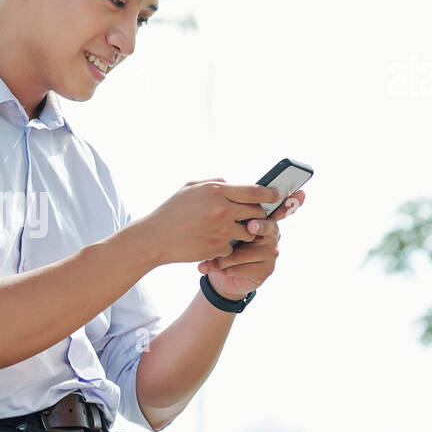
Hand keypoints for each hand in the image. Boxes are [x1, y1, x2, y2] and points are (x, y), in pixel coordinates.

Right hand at [141, 178, 284, 266]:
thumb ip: (215, 183)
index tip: (276, 196)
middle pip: (257, 212)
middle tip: (251, 216)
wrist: (155, 238)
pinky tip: (212, 243)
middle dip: (257, 215)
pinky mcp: (219, 249)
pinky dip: (227, 246)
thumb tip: (233, 183)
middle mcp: (223, 210)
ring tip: (230, 230)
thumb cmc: (171, 211)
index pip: (255, 192)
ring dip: (245, 232)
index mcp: (217, 190)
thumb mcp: (190, 188)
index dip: (270, 194)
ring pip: (250, 232)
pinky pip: (233, 247)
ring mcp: (222, 231)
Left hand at [197, 189, 304, 298]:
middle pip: (268, 226)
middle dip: (259, 226)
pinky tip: (209, 267)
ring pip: (250, 251)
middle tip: (251, 226)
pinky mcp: (267, 269)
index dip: (292, 200)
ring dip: (225, 256)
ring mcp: (272, 251)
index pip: (280, 206)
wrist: (216, 271)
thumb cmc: (220, 241)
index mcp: (263, 217)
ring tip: (206, 258)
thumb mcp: (220, 222)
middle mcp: (271, 232)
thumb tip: (222, 183)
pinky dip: (224, 268)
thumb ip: (226, 206)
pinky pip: (246, 268)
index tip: (300, 193)